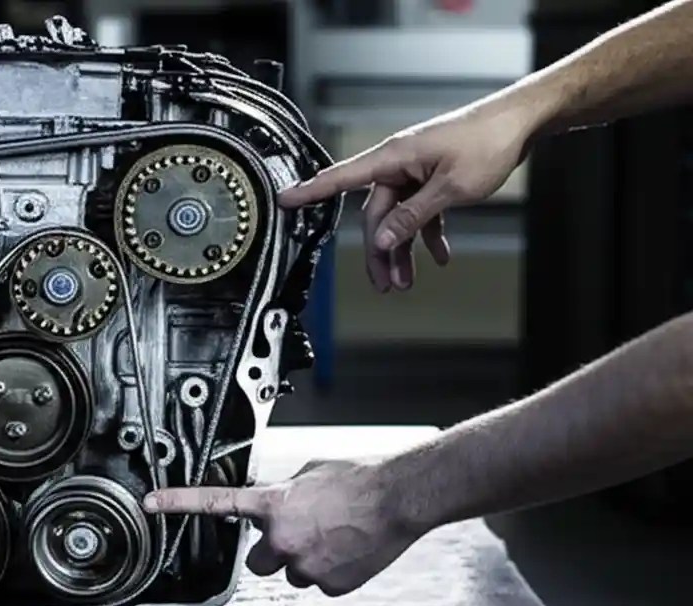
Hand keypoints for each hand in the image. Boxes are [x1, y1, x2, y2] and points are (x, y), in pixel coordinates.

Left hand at [143, 460, 423, 595]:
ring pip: (292, 573)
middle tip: (301, 532)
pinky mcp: (330, 586)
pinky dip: (331, 571)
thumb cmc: (359, 479)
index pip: (214, 503)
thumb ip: (284, 491)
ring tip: (334, 537)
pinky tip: (348, 550)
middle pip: (258, 559)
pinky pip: (320, 583)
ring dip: (304, 560)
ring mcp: (305, 566)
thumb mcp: (309, 473)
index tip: (151, 504)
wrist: (399, 498)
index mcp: (273, 505)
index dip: (177, 503)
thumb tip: (275, 501)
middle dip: (274, 549)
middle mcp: (282, 538)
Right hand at [278, 99, 536, 291]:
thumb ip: (413, 216)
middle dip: (380, 252)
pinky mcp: (431, 178)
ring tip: (408, 281)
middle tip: (387, 284)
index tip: (283, 201)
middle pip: (375, 215)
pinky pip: (420, 211)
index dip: (310, 192)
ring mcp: (415, 171)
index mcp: (393, 158)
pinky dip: (427, 234)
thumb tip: (384, 239)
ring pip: (397, 217)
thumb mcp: (450, 188)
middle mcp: (398, 164)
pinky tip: (439, 256)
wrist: (520, 124)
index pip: (340, 178)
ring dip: (403, 250)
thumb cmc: (486, 143)